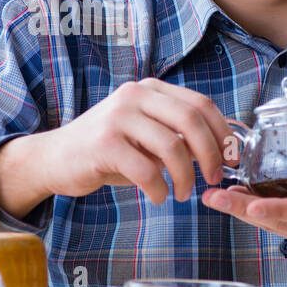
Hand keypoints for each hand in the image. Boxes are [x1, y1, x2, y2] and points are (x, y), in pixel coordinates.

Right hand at [0, 78, 230, 213]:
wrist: (55, 158)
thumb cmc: (108, 150)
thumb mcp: (145, 134)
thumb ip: (177, 135)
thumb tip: (223, 150)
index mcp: (150, 89)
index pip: (201, 104)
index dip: (223, 134)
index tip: (231, 160)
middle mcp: (134, 95)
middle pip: (191, 120)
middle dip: (211, 155)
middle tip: (214, 180)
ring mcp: (118, 117)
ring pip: (171, 147)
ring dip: (185, 178)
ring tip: (182, 194)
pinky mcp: (104, 143)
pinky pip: (146, 170)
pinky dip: (158, 189)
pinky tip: (157, 197)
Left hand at [200, 150, 286, 266]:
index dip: (279, 211)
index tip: (251, 205)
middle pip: (284, 224)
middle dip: (245, 212)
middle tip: (214, 197)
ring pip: (280, 228)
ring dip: (246, 215)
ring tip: (217, 198)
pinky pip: (285, 227)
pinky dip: (262, 216)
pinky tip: (241, 202)